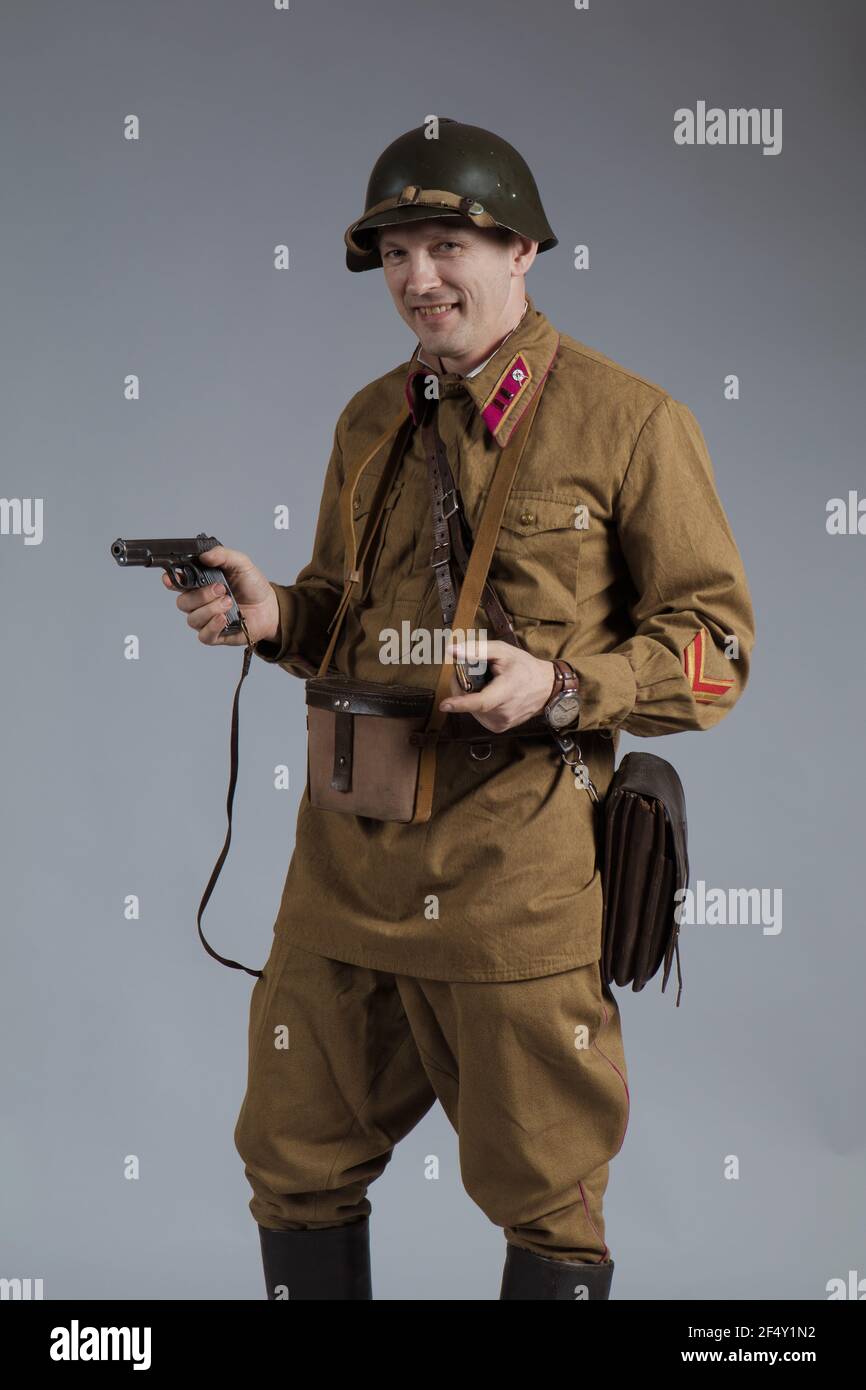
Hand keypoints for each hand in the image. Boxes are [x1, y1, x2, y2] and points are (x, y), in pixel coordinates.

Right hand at [161, 544, 279, 647]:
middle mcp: (199, 602)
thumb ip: (223, 555)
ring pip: (193, 619)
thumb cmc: (252, 586)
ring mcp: (206, 619)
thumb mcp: (241, 563)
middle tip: (221, 589)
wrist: (269, 607)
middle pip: (183, 602)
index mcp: (200, 583)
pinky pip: (204, 635)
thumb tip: (205, 555)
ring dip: (211, 609)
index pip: (177, 583)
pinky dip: (212, 626)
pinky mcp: (215, 635)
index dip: (170, 581)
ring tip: (229, 602)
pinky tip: (224, 618)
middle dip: (201, 595)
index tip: (171, 579)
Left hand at [438, 639, 558, 731]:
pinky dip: (478, 704)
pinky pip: (478, 715)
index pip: (481, 702)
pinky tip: (490, 695)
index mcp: (507, 691)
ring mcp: (502, 722)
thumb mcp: (503, 651)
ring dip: (470, 696)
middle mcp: (504, 712)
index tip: (444, 705)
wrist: (546, 687)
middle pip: (470, 702)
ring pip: (471, 709)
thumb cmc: (525, 667)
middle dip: (463, 686)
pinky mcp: (498, 727)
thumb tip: (452, 651)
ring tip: (487, 684)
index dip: (461, 703)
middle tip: (472, 671)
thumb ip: (476, 650)